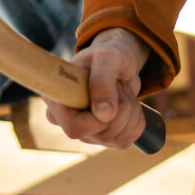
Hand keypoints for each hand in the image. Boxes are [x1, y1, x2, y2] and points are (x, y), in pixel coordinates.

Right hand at [48, 28, 150, 149]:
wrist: (118, 62)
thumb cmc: (108, 55)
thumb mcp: (107, 58)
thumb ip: (102, 82)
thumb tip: (104, 115)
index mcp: (58, 100)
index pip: (74, 127)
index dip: (97, 119)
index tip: (111, 91)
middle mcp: (67, 121)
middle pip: (103, 134)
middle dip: (121, 107)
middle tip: (118, 84)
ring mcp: (86, 133)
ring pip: (118, 139)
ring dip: (130, 111)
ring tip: (121, 90)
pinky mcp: (104, 138)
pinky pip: (128, 139)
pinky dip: (136, 119)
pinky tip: (127, 103)